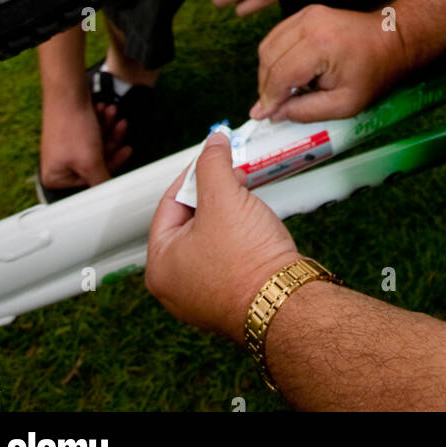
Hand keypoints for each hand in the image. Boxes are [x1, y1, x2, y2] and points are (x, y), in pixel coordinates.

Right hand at [40, 91, 131, 189]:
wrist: (67, 91)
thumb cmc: (71, 125)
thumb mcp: (90, 161)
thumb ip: (101, 181)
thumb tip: (110, 196)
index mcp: (55, 177)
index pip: (91, 180)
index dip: (111, 164)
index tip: (125, 152)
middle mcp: (58, 164)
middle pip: (95, 160)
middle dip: (111, 140)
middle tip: (122, 127)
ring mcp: (65, 147)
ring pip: (96, 144)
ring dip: (108, 128)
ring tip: (114, 115)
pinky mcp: (72, 132)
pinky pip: (92, 132)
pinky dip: (101, 122)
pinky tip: (105, 111)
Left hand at [145, 133, 298, 340]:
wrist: (285, 303)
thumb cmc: (247, 262)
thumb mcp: (224, 198)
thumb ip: (213, 164)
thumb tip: (213, 142)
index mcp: (160, 264)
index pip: (169, 203)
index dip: (193, 175)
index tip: (212, 158)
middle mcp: (175, 285)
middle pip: (189, 221)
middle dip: (214, 193)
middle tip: (234, 177)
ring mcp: (201, 295)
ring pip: (209, 238)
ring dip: (228, 213)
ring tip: (247, 198)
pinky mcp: (228, 298)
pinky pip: (226, 256)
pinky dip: (238, 236)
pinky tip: (254, 226)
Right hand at [251, 5, 408, 122]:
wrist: (392, 40)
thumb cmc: (375, 72)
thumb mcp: (345, 104)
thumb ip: (306, 111)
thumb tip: (274, 114)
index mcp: (320, 45)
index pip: (279, 74)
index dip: (269, 98)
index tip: (264, 116)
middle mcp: (309, 24)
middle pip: (269, 57)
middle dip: (266, 86)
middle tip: (273, 107)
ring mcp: (306, 15)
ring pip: (268, 45)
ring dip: (268, 71)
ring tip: (283, 91)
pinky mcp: (306, 13)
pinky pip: (277, 36)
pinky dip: (275, 56)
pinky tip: (289, 73)